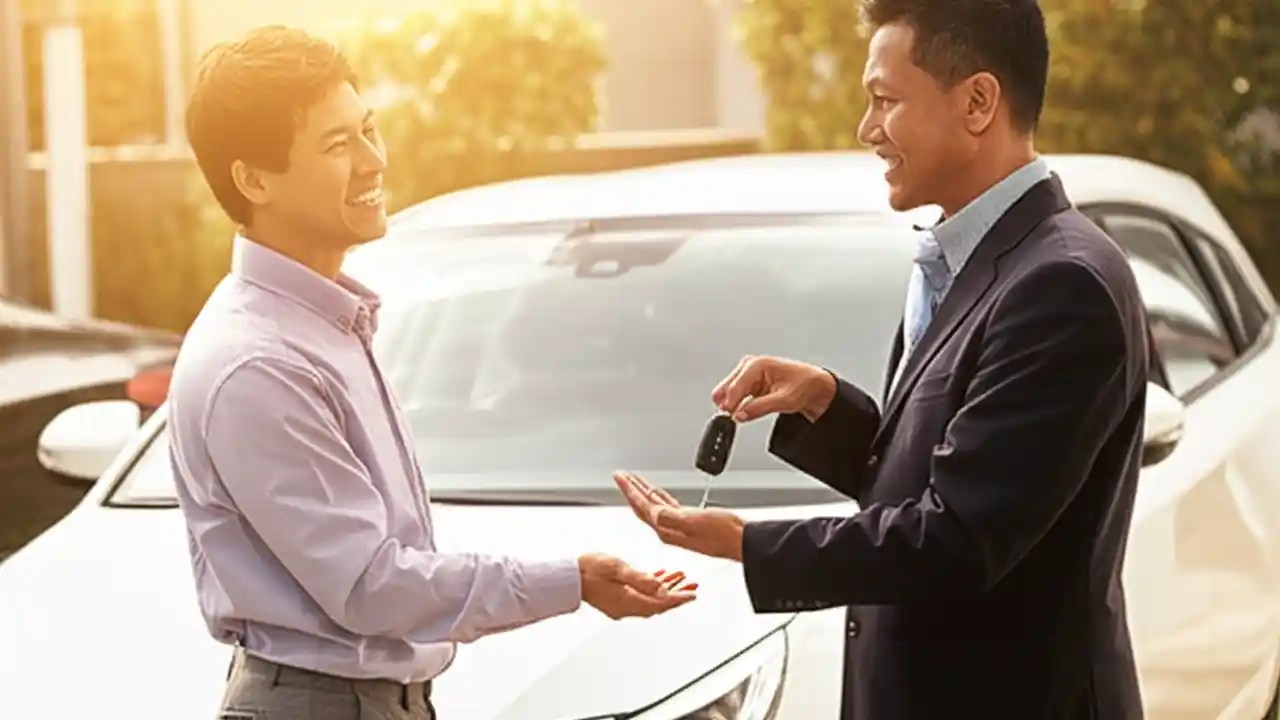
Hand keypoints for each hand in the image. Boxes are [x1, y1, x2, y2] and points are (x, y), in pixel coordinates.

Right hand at [578, 553, 696, 619]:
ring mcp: (621, 604)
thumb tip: (661, 588)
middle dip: (677, 594)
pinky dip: (652, 587)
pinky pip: (640, 595)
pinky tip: (658, 578)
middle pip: (659, 604)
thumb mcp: (618, 569)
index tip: (693, 594)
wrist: (568, 576)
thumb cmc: (589, 569)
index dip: (679, 598)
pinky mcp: (616, 599)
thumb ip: (641, 578)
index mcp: (629, 601)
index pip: (661, 603)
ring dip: (666, 590)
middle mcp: (627, 607)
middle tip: (692, 587)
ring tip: (681, 579)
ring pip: (651, 599)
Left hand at [613, 472, 745, 561]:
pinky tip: (658, 493)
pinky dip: (659, 496)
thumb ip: (671, 517)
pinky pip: (667, 506)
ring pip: (653, 505)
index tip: (619, 476)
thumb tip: (653, 512)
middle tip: (621, 475)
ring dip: (643, 491)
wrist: (742, 542)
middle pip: (643, 505)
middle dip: (631, 489)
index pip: (642, 505)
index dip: (629, 489)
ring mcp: (678, 527)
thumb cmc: (724, 534)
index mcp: (667, 528)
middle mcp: (669, 529)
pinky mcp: (689, 523)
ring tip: (634, 480)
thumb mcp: (695, 522)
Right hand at [712, 355, 835, 421]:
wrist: (814, 385)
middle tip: (731, 417)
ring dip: (732, 404)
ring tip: (739, 415)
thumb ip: (759, 408)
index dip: (730, 403)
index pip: (735, 386)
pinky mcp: (749, 383)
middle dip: (728, 403)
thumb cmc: (804, 385)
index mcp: (757, 364)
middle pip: (727, 387)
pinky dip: (736, 404)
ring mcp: (748, 374)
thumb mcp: (784, 400)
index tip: (728, 417)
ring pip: (728, 391)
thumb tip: (740, 414)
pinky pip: (735, 395)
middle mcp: (750, 366)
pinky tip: (742, 411)